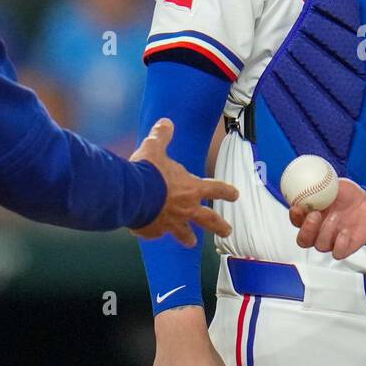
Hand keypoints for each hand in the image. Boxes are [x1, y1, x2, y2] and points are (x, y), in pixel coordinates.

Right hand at [130, 118, 238, 246]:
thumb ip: (162, 136)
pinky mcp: (153, 231)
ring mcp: (171, 223)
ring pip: (184, 234)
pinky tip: (152, 231)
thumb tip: (166, 122)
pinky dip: (155, 231)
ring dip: (188, 238)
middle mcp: (186, 208)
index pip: (216, 189)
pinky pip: (157, 232)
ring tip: (191, 243)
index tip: (235, 195)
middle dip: (220, 225)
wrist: (130, 194)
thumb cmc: (146, 171)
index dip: (227, 192)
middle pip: (209, 220)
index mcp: (192, 188)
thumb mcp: (154, 148)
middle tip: (227, 231)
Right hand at [288, 178, 365, 259]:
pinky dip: (339, 244)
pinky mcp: (345, 248)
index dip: (294, 216)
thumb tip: (310, 174)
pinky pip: (337, 254)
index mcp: (311, 217)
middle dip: (307, 229)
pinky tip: (346, 231)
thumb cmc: (348, 194)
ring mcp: (332, 241)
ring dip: (326, 231)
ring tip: (336, 216)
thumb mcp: (335, 184)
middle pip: (303, 240)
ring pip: (320, 246)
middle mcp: (319, 231)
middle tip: (315, 215)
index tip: (297, 207)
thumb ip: (321, 183)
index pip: (296, 222)